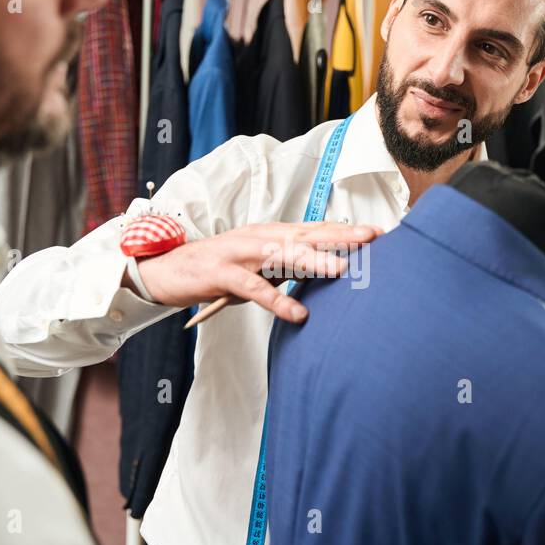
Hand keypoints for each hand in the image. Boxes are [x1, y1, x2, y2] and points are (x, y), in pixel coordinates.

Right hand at [132, 221, 381, 323]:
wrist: (169, 270)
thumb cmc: (219, 270)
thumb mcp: (257, 264)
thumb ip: (287, 265)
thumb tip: (323, 272)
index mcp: (269, 233)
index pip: (312, 229)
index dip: (343, 230)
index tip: (375, 233)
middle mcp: (258, 237)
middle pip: (304, 235)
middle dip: (339, 236)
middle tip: (371, 239)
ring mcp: (240, 253)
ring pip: (282, 256)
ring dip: (314, 262)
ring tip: (343, 269)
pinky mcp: (222, 274)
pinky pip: (254, 289)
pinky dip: (276, 301)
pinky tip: (297, 315)